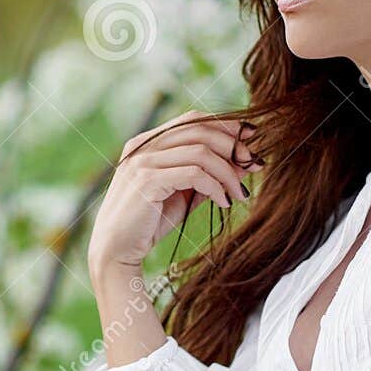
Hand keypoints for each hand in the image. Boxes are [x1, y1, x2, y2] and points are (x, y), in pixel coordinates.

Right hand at [87, 110, 263, 278]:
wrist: (115, 251)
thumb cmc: (148, 223)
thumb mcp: (184, 194)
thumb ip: (208, 175)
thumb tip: (244, 161)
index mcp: (147, 142)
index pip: (193, 119)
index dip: (225, 126)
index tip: (251, 141)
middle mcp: (143, 145)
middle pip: (200, 129)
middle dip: (233, 146)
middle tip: (255, 164)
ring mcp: (142, 161)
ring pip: (201, 151)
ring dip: (228, 172)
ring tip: (240, 193)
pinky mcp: (147, 180)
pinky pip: (194, 174)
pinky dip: (216, 187)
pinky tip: (224, 202)